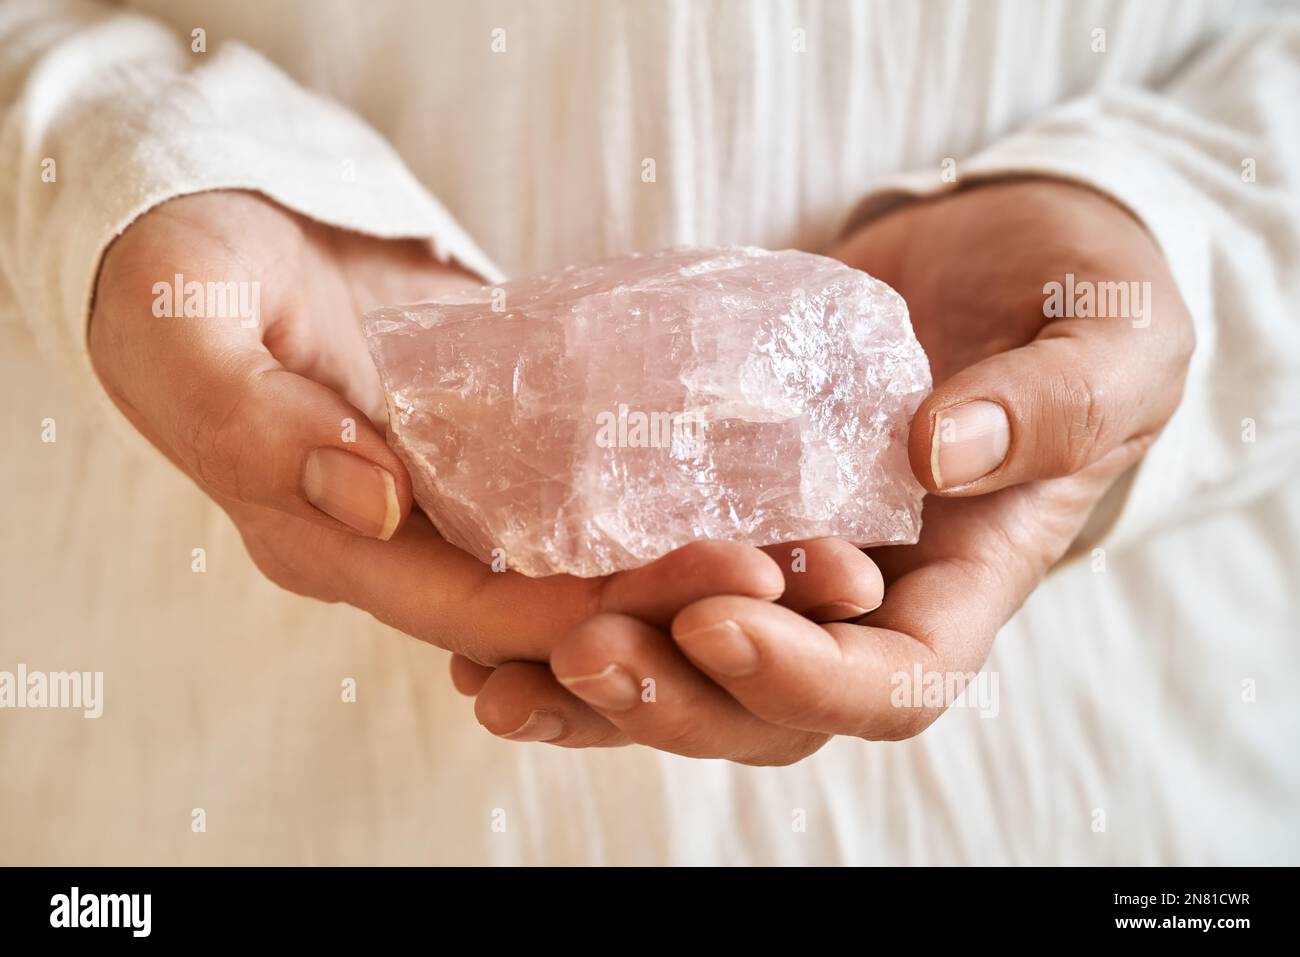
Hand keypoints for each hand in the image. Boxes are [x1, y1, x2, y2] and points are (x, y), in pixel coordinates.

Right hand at [90, 190, 866, 675]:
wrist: (211, 256)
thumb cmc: (182, 288)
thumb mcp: (192, 334)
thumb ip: (265, 425)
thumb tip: (371, 499)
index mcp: (329, 545)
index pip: (480, 608)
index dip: (599, 611)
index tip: (721, 582)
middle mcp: (401, 551)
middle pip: (552, 609)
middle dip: (677, 603)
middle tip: (806, 572)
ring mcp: (447, 512)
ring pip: (580, 570)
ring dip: (691, 569)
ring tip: (815, 549)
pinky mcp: (486, 465)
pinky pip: (580, 505)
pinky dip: (660, 508)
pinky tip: (749, 488)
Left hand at [464, 178, 1193, 761]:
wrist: (1000, 258)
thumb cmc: (1080, 303)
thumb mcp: (1107, 341)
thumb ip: (1053, 403)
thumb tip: (941, 450)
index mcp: (964, 588)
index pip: (889, 686)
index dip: (802, 682)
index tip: (718, 621)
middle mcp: (867, 600)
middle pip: (766, 709)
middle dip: (674, 697)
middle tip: (581, 650)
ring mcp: (789, 562)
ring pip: (692, 669)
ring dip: (601, 686)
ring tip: (495, 670)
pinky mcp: (726, 507)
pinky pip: (652, 582)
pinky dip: (575, 611)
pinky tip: (492, 615)